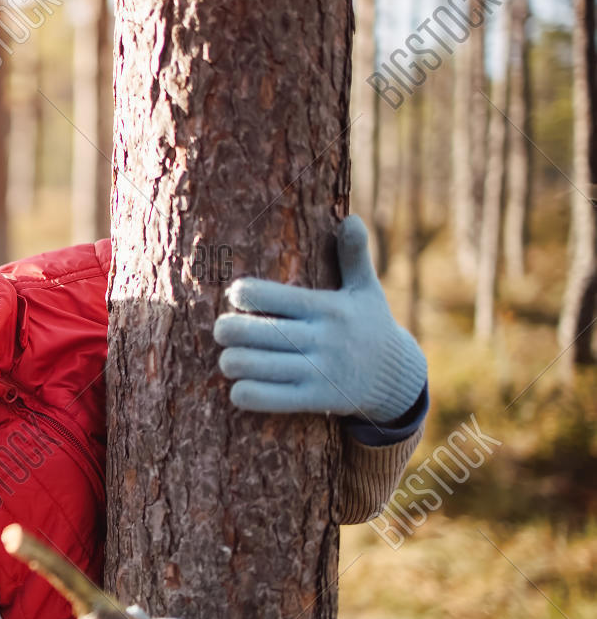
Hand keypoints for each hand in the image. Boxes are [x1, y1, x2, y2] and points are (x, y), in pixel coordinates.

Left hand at [212, 214, 426, 425]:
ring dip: (230, 362)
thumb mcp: (366, 290)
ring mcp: (317, 371)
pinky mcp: (314, 399)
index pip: (270, 296)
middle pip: (251, 332)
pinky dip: (243, 394)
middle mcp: (321, 338)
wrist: (397, 378)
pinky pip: (265, 399)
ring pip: (251, 366)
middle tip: (222, 330)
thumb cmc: (370, 326)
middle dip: (226, 330)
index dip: (242, 294)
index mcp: (326, 308)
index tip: (236, 295)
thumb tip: (351, 218)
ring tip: (229, 358)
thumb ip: (354, 256)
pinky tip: (241, 386)